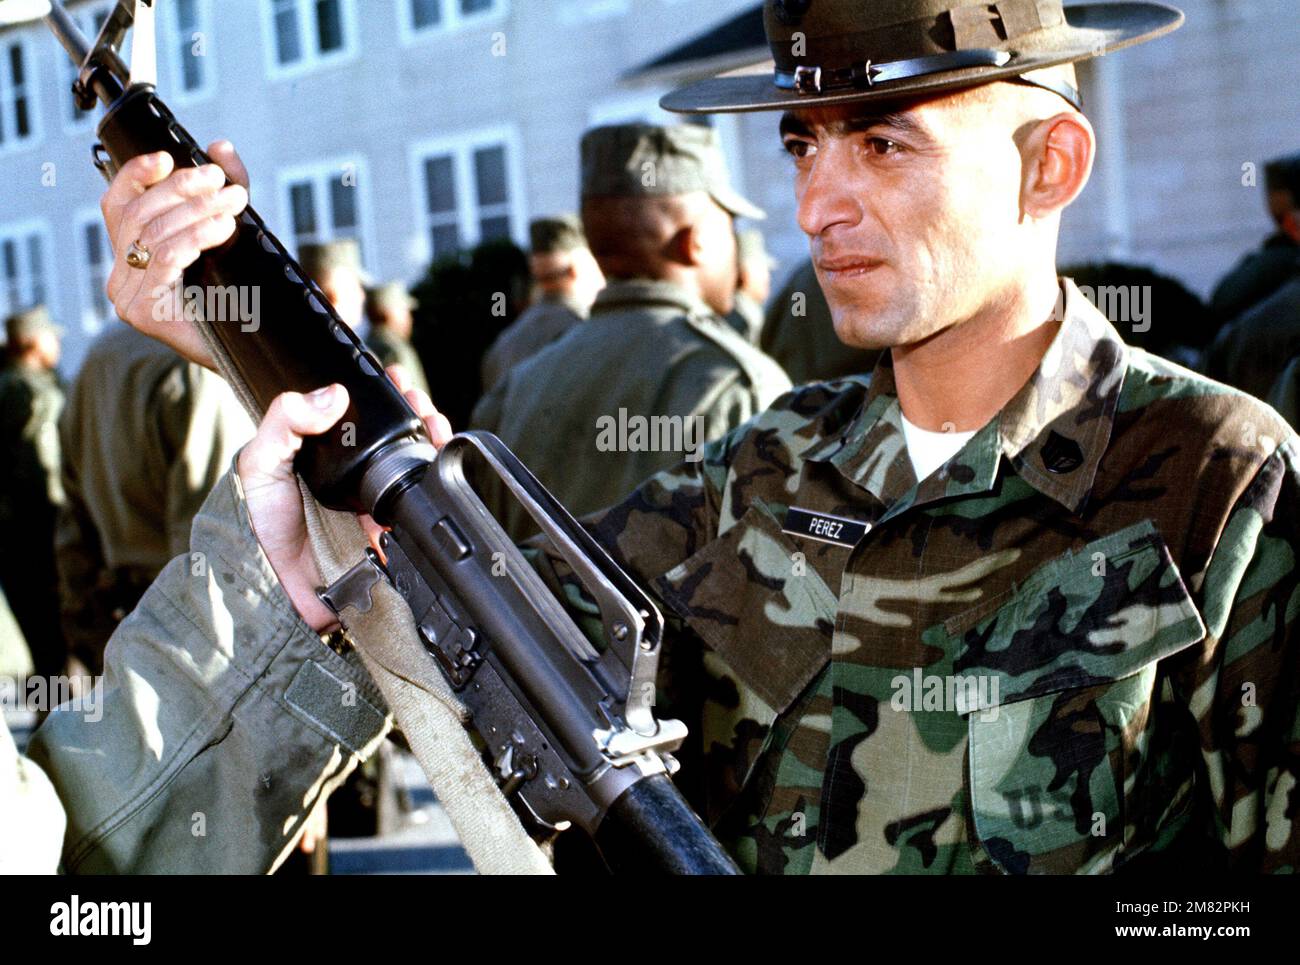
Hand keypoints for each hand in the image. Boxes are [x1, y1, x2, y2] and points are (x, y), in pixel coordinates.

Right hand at [102, 140, 250, 367]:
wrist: (251, 356)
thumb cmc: (236, 300)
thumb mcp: (227, 234)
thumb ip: (221, 192)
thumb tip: (221, 147)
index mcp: (130, 256)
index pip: (117, 203)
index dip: (135, 174)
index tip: (167, 156)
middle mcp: (120, 275)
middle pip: (138, 214)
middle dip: (183, 190)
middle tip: (223, 183)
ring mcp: (127, 297)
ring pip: (153, 234)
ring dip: (197, 211)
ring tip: (233, 204)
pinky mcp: (143, 313)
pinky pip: (165, 260)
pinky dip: (195, 237)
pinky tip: (221, 229)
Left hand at [238, 366, 452, 631]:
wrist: (274, 583)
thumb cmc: (260, 523)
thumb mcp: (261, 461)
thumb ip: (284, 421)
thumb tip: (332, 395)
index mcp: (334, 452)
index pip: (369, 414)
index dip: (389, 394)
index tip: (397, 380)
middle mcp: (362, 474)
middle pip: (404, 435)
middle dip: (422, 414)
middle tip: (422, 406)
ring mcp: (382, 504)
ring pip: (421, 466)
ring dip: (435, 445)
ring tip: (436, 431)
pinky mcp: (397, 533)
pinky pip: (425, 509)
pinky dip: (438, 490)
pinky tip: (437, 474)